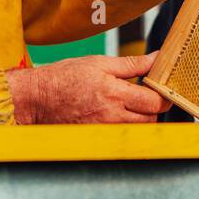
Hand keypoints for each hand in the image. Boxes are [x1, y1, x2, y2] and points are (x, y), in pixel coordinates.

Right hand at [5, 52, 171, 124]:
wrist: (35, 99)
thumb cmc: (64, 78)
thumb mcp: (99, 62)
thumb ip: (132, 64)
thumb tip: (158, 58)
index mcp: (115, 93)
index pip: (155, 102)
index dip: (163, 95)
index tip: (160, 88)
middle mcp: (112, 116)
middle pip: (151, 119)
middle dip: (153, 108)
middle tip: (144, 95)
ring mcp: (105, 131)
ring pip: (139, 130)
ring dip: (141, 118)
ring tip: (128, 104)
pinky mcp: (98, 140)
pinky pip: (122, 137)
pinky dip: (125, 128)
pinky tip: (116, 116)